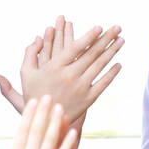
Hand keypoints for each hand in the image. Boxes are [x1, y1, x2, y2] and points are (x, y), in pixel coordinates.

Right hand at [0, 17, 123, 122]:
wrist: (44, 121)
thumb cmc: (34, 94)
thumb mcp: (26, 73)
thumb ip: (30, 54)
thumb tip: (37, 38)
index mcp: (55, 67)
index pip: (76, 47)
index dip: (89, 36)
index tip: (100, 27)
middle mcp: (70, 75)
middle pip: (92, 53)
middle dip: (106, 38)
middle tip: (117, 28)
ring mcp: (81, 87)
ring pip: (100, 65)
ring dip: (112, 51)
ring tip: (121, 40)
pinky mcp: (88, 98)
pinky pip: (103, 83)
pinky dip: (112, 73)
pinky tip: (119, 64)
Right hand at [0, 96, 78, 148]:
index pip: (23, 130)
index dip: (29, 114)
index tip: (34, 100)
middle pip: (38, 130)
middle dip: (44, 111)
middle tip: (49, 96)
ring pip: (52, 140)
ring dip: (57, 122)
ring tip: (61, 108)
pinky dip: (69, 143)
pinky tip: (74, 131)